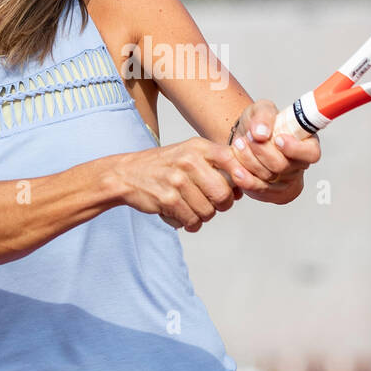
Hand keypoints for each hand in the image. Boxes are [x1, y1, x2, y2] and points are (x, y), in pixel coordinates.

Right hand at [109, 138, 270, 231]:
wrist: (126, 174)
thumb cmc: (164, 166)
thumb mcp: (189, 153)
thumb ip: (217, 164)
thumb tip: (243, 187)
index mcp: (198, 147)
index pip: (231, 159)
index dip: (241, 177)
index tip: (237, 188)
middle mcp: (188, 161)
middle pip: (224, 194)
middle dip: (222, 205)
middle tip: (212, 204)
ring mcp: (177, 180)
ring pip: (208, 211)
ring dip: (203, 216)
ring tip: (191, 208)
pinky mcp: (167, 199)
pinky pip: (191, 220)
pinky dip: (189, 223)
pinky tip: (181, 215)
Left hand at [228, 99, 319, 204]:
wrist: (244, 140)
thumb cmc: (259, 124)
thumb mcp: (261, 109)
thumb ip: (264, 115)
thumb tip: (261, 133)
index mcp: (305, 143)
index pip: (311, 153)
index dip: (295, 149)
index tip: (277, 139)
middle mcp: (298, 164)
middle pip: (283, 166)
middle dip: (262, 151)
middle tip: (249, 137)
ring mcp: (284, 180)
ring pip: (268, 177)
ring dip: (249, 160)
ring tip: (238, 144)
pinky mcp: (269, 191)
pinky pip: (257, 189)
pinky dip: (244, 178)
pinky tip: (235, 168)